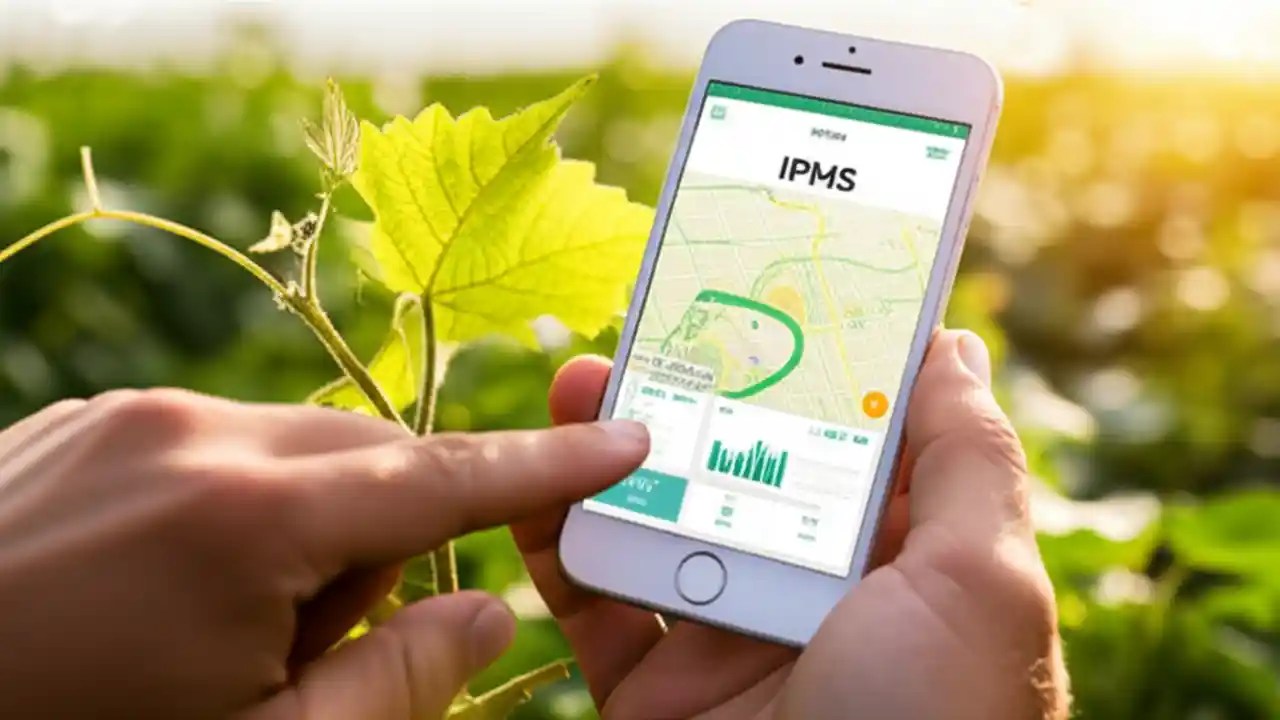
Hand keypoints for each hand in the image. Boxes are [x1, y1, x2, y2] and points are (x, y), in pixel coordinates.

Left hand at [0, 390, 647, 719]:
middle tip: (308, 640)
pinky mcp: (80, 424)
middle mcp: (193, 434)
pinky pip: (212, 444)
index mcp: (247, 518)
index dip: (543, 468)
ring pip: (288, 450)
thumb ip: (397, 686)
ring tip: (210, 627)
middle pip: (366, 458)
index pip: (442, 477)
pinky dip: (230, 505)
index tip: (621, 439)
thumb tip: (489, 608)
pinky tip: (157, 588)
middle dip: (377, 538)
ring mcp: (126, 418)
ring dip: (299, 528)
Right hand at [517, 329, 1068, 718]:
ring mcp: (729, 641)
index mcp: (902, 563)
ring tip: (578, 374)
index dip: (814, 353)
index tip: (768, 276)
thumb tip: (948, 345)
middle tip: (652, 311)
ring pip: (656, 517)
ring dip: (610, 445)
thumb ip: (965, 461)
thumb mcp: (980, 584)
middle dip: (693, 386)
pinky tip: (532, 479)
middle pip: (739, 461)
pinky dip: (552, 541)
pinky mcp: (655, 690)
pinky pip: (590, 603)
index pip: (856, 432)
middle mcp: (815, 596)